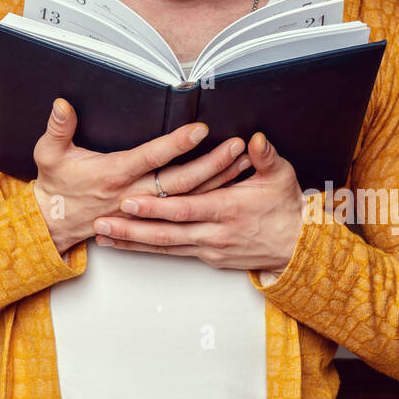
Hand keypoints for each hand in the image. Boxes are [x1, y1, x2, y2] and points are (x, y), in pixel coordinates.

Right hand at [31, 97, 249, 254]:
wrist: (54, 222)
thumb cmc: (56, 186)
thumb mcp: (48, 155)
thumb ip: (57, 128)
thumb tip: (62, 105)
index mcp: (112, 175)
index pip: (149, 159)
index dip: (175, 145)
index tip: (198, 130)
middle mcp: (132, 194)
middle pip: (179, 182)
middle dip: (211, 164)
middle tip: (235, 146)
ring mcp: (143, 209)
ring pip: (188, 197)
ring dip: (217, 180)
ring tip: (243, 161)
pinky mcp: (149, 217)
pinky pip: (184, 209)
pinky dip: (209, 196)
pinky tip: (229, 184)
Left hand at [91, 131, 304, 272]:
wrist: (296, 245)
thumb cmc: (285, 208)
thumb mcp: (281, 177)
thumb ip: (265, 157)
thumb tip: (255, 140)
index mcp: (228, 209)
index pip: (184, 209)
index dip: (154, 207)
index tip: (129, 202)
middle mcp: (214, 233)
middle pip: (166, 233)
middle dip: (131, 229)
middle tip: (102, 223)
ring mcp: (209, 249)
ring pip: (164, 247)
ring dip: (132, 242)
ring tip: (103, 237)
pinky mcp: (207, 258)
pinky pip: (172, 253)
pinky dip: (148, 249)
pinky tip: (128, 245)